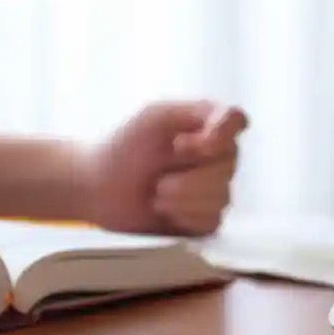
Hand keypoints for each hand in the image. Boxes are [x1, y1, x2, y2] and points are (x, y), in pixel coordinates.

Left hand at [80, 100, 246, 234]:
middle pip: (229, 165)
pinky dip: (185, 217)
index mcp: (207, 125)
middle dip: (189, 176)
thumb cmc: (123, 146)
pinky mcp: (203, 220)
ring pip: (223, 197)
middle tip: (157, 179)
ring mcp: (213, 190)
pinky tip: (164, 212)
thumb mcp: (156, 116)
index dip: (217, 136)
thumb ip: (197, 112)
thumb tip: (229, 134)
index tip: (180, 145)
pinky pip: (213, 221)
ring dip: (182, 198)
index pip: (236, 120)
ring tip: (156, 196)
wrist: (96, 188)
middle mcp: (217, 157)